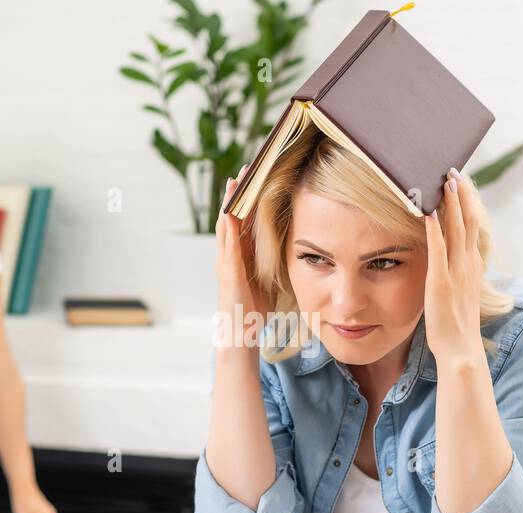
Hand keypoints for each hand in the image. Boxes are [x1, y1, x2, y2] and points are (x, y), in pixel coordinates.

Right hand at [216, 165, 270, 347]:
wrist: (242, 335)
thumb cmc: (255, 312)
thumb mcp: (270, 280)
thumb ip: (276, 263)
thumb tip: (296, 250)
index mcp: (241, 255)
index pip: (245, 220)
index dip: (251, 199)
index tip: (259, 177)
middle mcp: (229, 254)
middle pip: (234, 215)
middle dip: (240, 192)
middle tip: (248, 167)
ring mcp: (225, 262)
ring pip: (226, 223)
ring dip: (230, 201)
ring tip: (236, 179)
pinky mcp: (227, 271)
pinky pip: (227, 243)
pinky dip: (228, 224)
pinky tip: (231, 209)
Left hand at [424, 167, 488, 366]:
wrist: (460, 352)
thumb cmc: (455, 327)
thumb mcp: (458, 294)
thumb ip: (455, 275)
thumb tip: (446, 263)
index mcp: (472, 267)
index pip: (473, 227)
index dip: (469, 203)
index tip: (462, 182)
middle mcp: (468, 265)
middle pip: (469, 221)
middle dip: (462, 194)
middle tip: (454, 170)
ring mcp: (456, 273)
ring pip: (456, 230)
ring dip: (451, 204)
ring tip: (446, 180)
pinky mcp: (440, 282)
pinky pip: (438, 250)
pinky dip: (434, 230)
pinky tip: (428, 212)